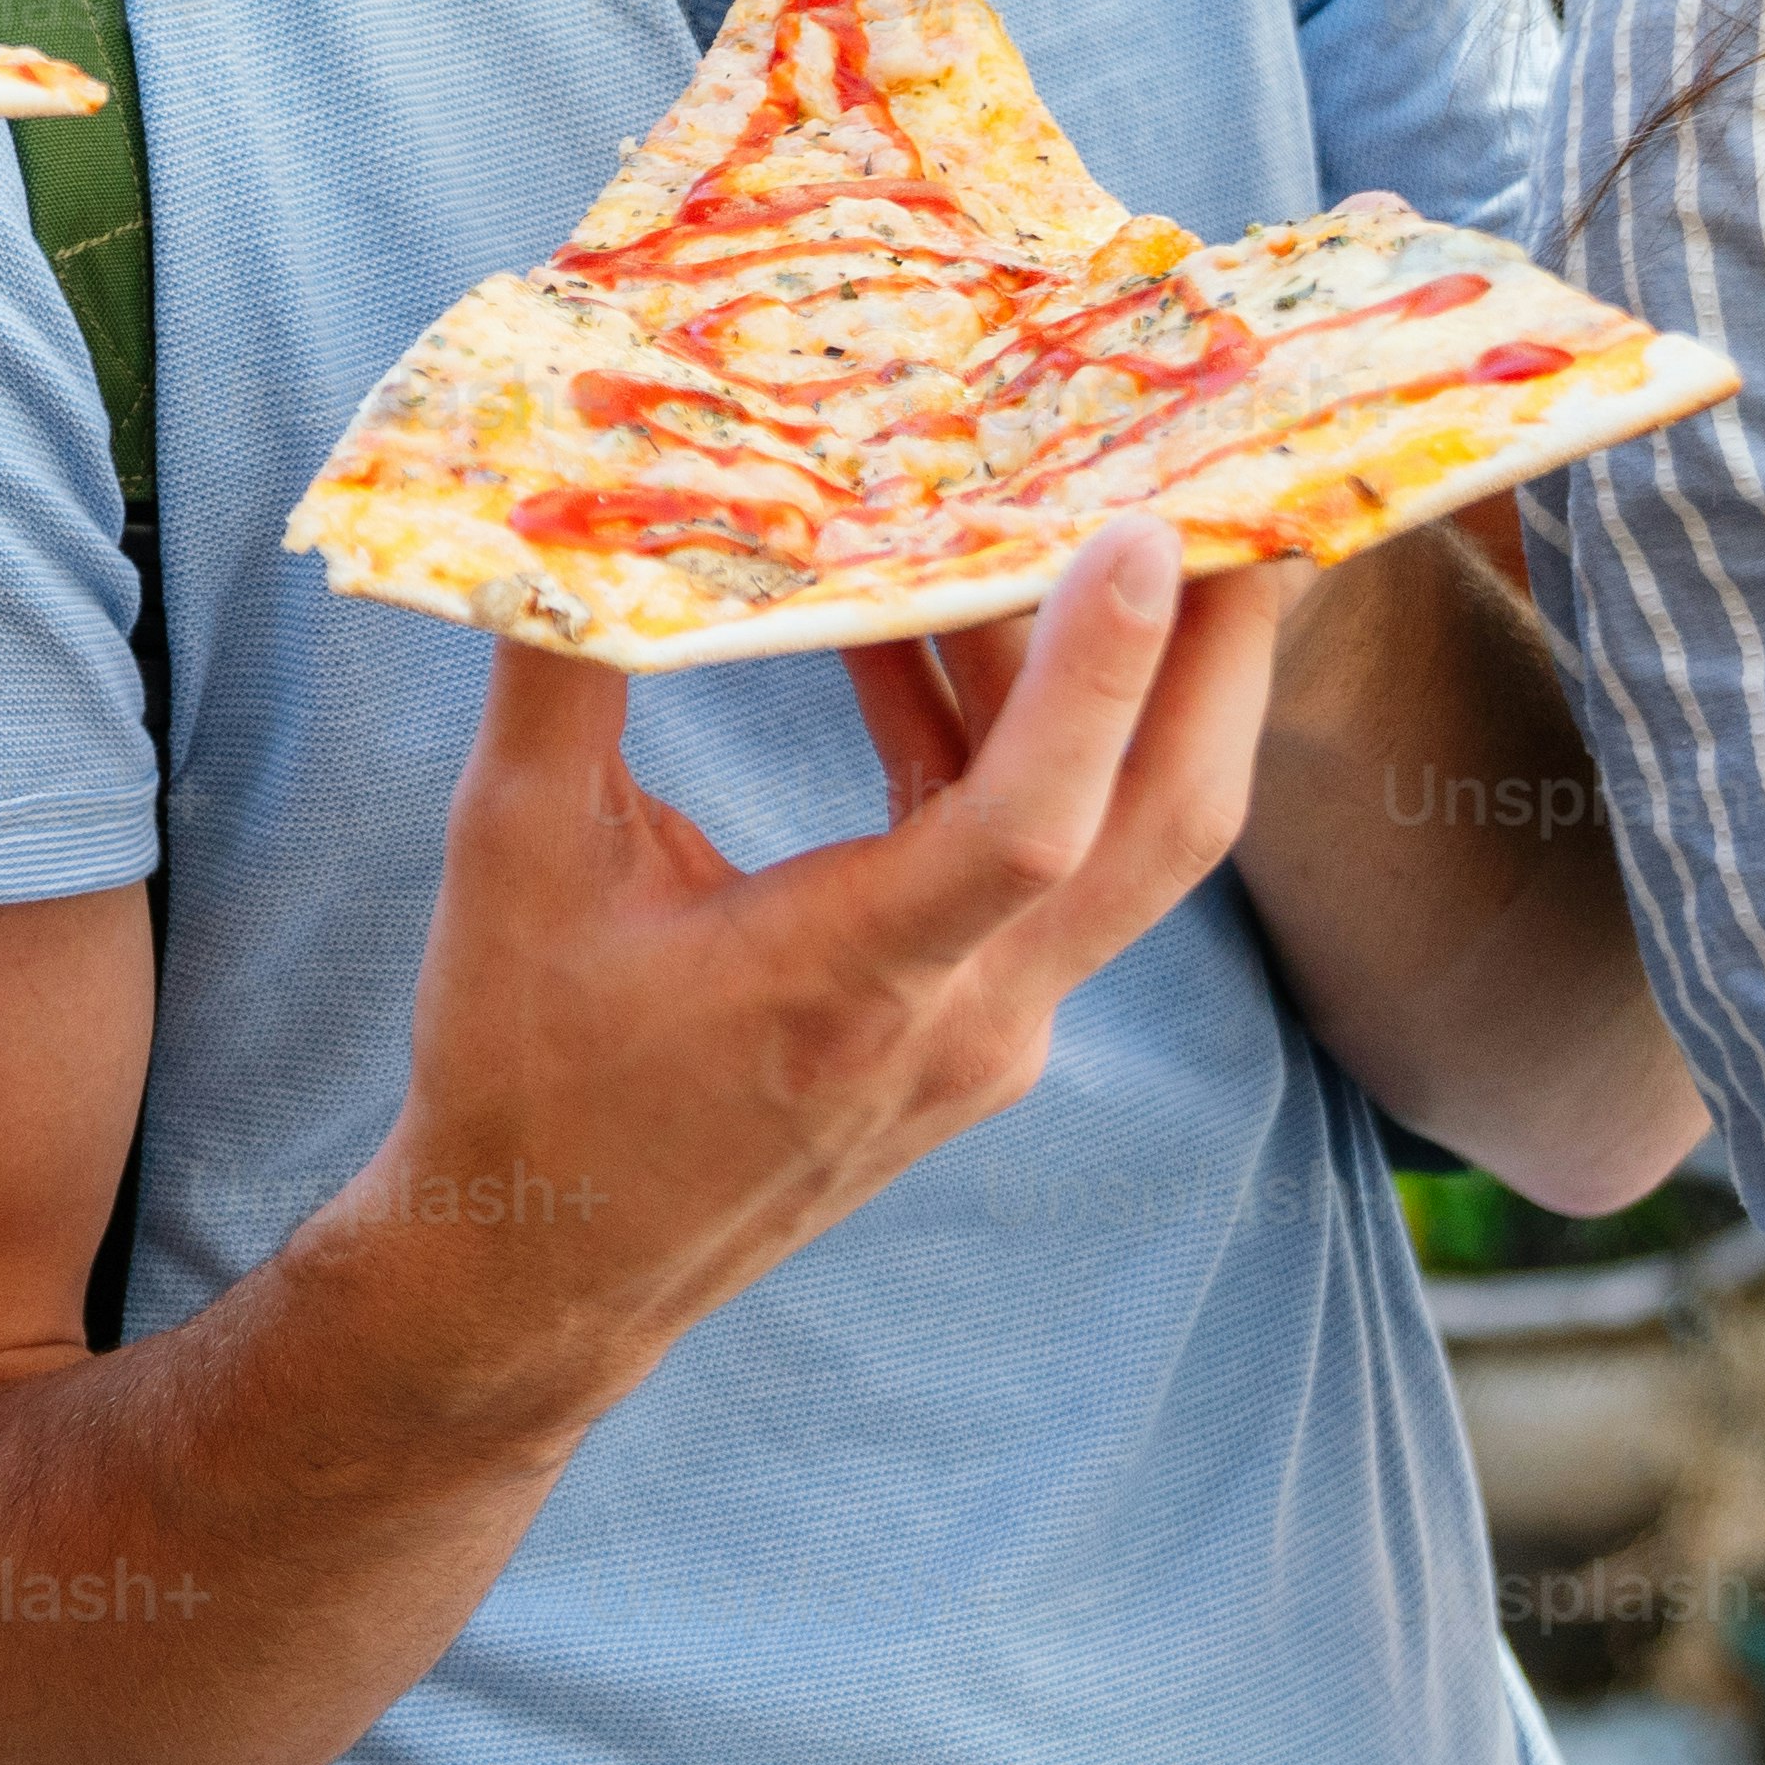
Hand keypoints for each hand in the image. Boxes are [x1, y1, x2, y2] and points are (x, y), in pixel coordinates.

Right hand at [353, 518, 1296, 1424]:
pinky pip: (1041, 862)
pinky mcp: (975, 1031)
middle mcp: (960, 1021)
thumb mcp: (511, 855)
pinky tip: (931, 628)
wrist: (545, 1277)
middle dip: (1223, 657)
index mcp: (846, 984)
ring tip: (1107, 506)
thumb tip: (553, 492)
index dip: (1099, 677)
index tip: (1149, 530)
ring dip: (1126, 682)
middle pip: (1163, 832)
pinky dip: (1016, 740)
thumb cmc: (517, 1069)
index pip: (1026, 828)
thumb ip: (554, 671)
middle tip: (1252, 488)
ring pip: (1124, 843)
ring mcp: (987, 1035)